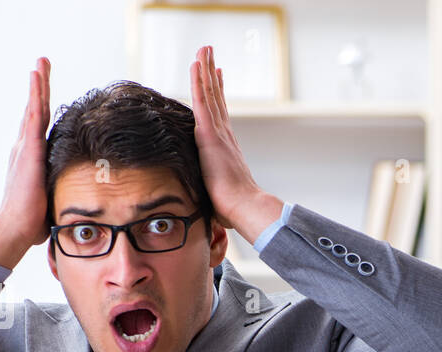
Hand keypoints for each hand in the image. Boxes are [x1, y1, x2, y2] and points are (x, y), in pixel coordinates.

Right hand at [0, 57, 50, 267]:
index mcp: (31, 159)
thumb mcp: (52, 199)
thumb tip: (81, 200)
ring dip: (38, 85)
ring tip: (40, 64)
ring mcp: (24, 148)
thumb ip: (61, 189)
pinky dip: (35, 96)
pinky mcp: (28, 151)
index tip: (46, 90)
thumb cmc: (33, 222)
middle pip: (34, 111)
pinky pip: (33, 117)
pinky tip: (36, 78)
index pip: (39, 127)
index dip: (43, 107)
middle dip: (39, 88)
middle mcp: (25, 149)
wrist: (16, 228)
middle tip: (41, 65)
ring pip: (33, 109)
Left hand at [189, 45, 280, 240]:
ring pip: (210, 94)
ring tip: (204, 49)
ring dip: (206, 70)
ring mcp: (218, 132)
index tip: (217, 77)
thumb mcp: (219, 196)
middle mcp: (225, 135)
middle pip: (216, 98)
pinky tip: (197, 64)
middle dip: (212, 75)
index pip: (219, 115)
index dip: (218, 94)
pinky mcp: (210, 134)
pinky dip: (200, 81)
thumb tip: (216, 212)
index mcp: (226, 148)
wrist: (244, 207)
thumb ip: (216, 194)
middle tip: (210, 54)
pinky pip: (203, 100)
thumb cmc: (234, 209)